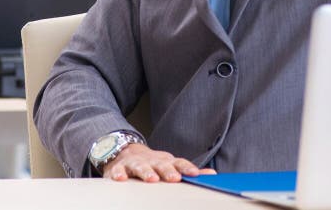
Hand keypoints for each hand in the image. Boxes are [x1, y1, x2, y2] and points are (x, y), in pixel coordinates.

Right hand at [101, 143, 216, 182]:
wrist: (125, 151)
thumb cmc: (153, 163)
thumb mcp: (171, 165)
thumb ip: (188, 171)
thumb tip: (213, 175)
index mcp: (166, 161)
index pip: (179, 163)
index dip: (187, 168)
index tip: (195, 174)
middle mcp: (152, 160)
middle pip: (161, 164)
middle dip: (168, 171)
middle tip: (174, 178)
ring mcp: (135, 163)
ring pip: (141, 167)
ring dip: (146, 172)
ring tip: (152, 179)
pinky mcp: (119, 168)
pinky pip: (118, 170)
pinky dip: (119, 174)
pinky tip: (120, 178)